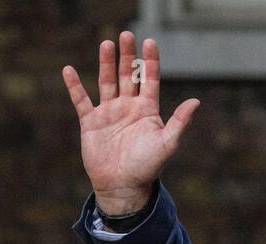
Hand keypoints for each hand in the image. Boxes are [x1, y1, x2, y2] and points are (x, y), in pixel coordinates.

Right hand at [61, 32, 199, 213]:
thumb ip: (179, 121)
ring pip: (107, 82)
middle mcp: (129, 108)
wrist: (124, 186)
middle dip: (128, 56)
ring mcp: (109, 114)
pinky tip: (69, 70)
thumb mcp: (167, 143)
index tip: (150, 42)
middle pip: (128, 76)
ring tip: (107, 43)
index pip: (150, 80)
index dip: (150, 62)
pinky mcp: (91, 122)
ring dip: (106, 63)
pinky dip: (74, 86)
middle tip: (126, 35)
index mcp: (148, 111)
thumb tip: (196, 101)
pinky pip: (81, 100)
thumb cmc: (148, 167)